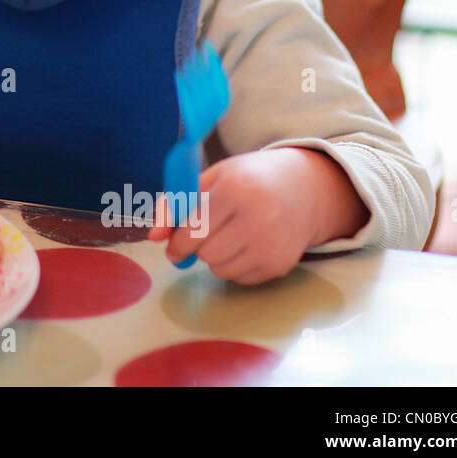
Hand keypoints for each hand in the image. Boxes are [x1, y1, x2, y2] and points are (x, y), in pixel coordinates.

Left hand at [146, 146, 355, 284]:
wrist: (303, 188)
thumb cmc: (247, 179)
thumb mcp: (211, 179)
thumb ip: (176, 204)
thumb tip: (154, 236)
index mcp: (235, 189)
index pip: (194, 228)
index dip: (177, 241)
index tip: (173, 246)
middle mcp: (258, 217)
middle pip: (205, 253)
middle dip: (196, 248)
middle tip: (203, 237)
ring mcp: (272, 243)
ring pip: (220, 269)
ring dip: (214, 258)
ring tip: (228, 237)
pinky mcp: (281, 264)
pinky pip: (239, 278)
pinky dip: (234, 266)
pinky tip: (246, 246)